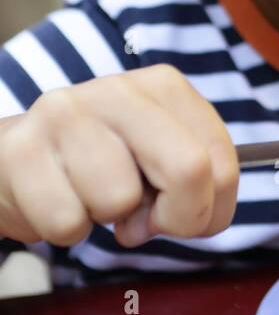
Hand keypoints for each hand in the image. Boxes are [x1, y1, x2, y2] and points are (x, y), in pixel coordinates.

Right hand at [0, 65, 239, 247]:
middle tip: (148, 222)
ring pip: (120, 199)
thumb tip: (203, 214)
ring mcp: (65, 115)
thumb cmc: (97, 162)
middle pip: (188, 169)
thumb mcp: (154, 154)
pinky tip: (57, 199)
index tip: (187, 216)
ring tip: (88, 195)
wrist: (12, 157)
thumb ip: (192, 175)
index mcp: (162, 85)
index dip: (212, 207)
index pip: (221, 158)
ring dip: (107, 218)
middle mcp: (117, 90)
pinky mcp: (21, 151)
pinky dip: (66, 229)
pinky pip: (67, 222)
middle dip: (179, 217)